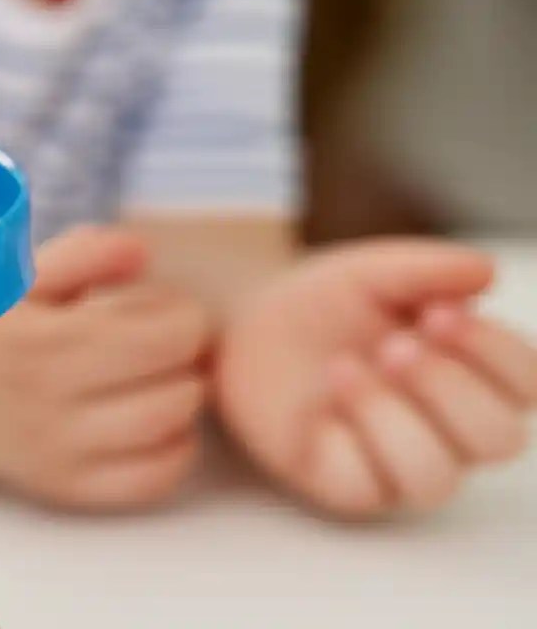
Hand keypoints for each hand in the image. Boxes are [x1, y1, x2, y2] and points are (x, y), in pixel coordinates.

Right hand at [0, 225, 212, 510]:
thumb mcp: (14, 274)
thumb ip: (85, 252)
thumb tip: (145, 256)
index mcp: (48, 342)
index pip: (172, 335)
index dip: (181, 314)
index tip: (157, 308)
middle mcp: (56, 405)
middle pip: (183, 387)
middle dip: (184, 359)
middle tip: (158, 346)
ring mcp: (59, 455)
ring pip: (173, 433)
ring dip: (180, 402)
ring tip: (154, 382)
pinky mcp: (61, 490)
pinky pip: (149, 483)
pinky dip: (169, 453)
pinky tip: (150, 427)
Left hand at [217, 240, 536, 517]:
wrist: (246, 323)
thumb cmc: (325, 304)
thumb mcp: (373, 272)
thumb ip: (428, 269)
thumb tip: (487, 272)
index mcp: (473, 377)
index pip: (525, 386)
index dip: (495, 353)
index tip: (441, 312)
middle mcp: (447, 430)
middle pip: (498, 440)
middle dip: (451, 387)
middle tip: (397, 342)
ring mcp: (398, 464)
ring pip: (439, 478)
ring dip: (402, 415)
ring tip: (357, 361)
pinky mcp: (347, 485)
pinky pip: (376, 486)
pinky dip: (361, 428)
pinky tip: (336, 379)